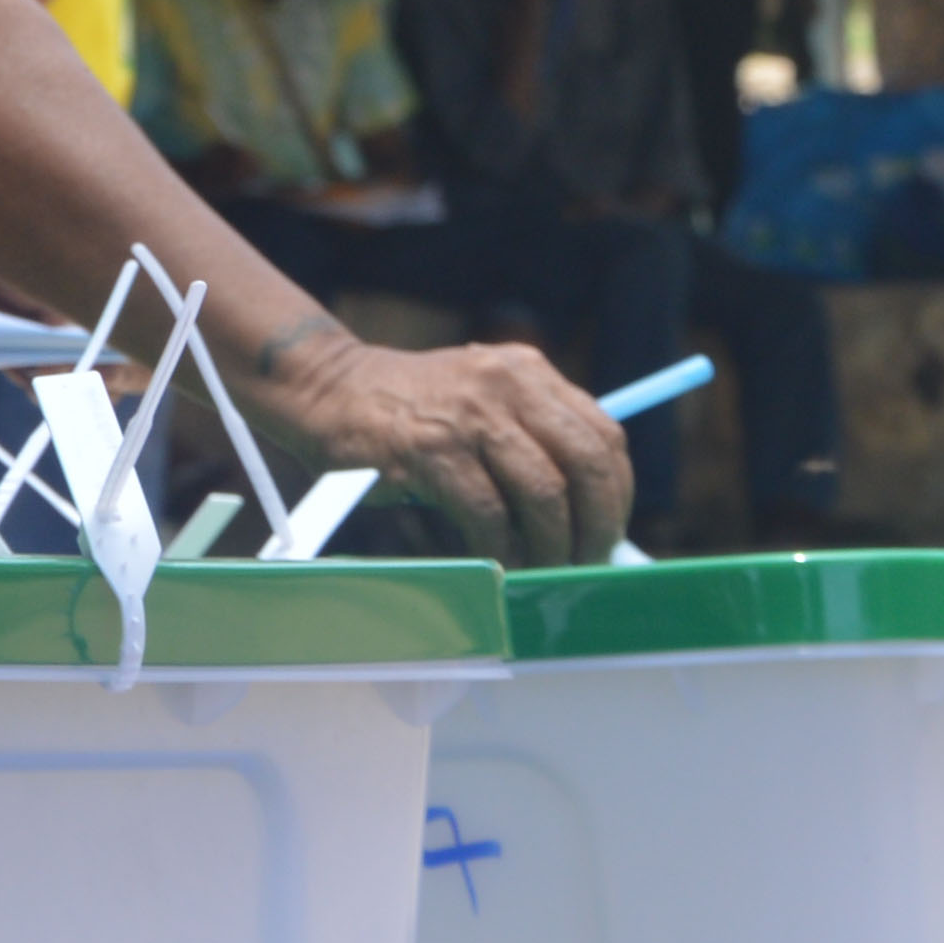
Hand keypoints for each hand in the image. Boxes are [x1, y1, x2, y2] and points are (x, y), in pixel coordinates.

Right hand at [257, 326, 626, 567]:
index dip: (616, 495)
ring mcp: (469, 414)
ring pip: (544, 492)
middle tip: (584, 563)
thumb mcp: (481, 402)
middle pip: (587, 464)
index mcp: (528, 372)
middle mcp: (507, 384)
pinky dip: (499, 548)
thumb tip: (584, 520)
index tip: (607, 534)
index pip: (604, 436)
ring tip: (540, 570)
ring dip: (550, 545)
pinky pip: (487, 512)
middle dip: (596, 526)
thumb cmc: (409, 413)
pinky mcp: (431, 448)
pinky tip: (495, 562)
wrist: (327, 390)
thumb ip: (529, 439)